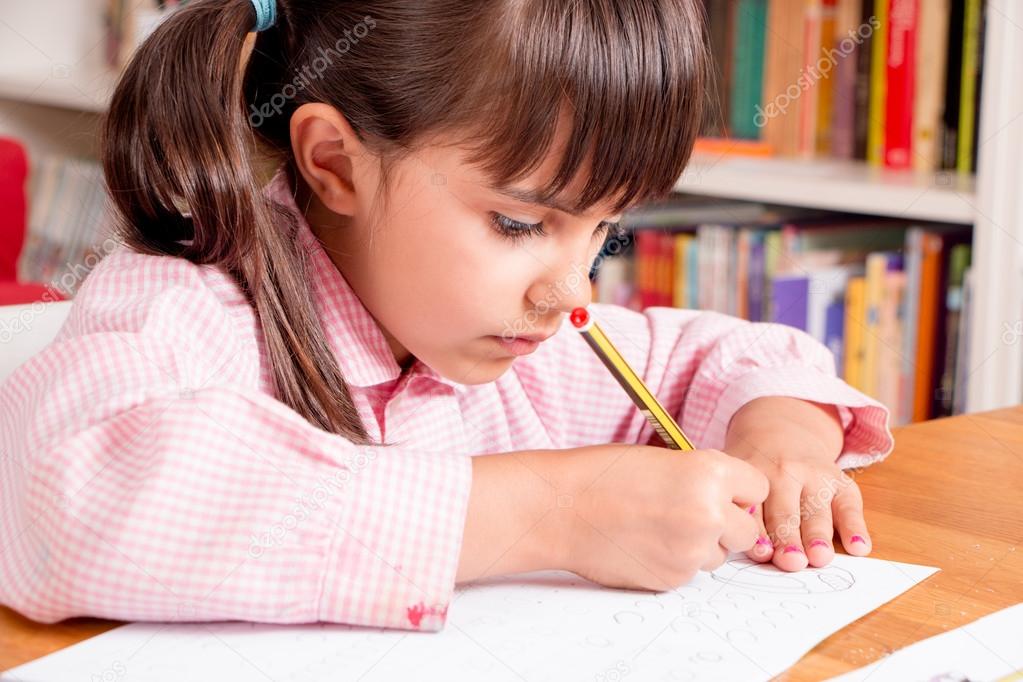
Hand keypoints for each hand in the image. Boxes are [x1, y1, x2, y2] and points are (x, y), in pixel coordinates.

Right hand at [557, 444, 768, 590]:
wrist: (561, 508)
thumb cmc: (603, 475)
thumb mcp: (663, 458)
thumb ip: (702, 477)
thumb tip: (732, 500)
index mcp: (709, 473)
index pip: (758, 488)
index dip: (738, 490)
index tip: (723, 492)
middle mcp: (709, 513)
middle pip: (747, 530)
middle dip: (726, 523)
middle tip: (690, 513)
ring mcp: (692, 551)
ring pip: (718, 555)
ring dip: (699, 545)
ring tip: (657, 526)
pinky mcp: (672, 578)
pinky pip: (689, 572)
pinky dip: (672, 560)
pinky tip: (642, 542)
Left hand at [723, 397, 870, 571]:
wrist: (780, 430)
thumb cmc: (753, 468)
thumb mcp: (738, 478)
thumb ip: (740, 511)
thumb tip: (752, 553)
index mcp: (752, 476)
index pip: (754, 510)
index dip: (757, 533)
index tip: (763, 554)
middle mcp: (784, 474)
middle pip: (785, 512)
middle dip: (787, 538)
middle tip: (791, 561)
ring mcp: (815, 477)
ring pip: (817, 511)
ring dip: (818, 536)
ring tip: (819, 557)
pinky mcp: (840, 482)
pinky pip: (849, 505)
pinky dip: (855, 526)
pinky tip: (859, 547)